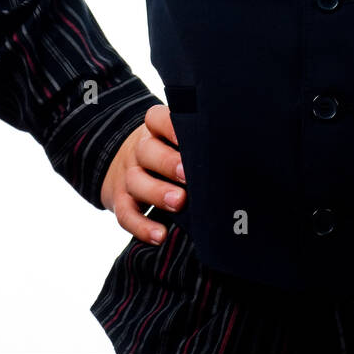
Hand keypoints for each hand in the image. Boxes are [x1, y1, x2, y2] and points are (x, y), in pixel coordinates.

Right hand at [99, 103, 186, 243]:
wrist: (122, 163)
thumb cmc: (164, 152)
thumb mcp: (173, 139)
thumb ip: (195, 144)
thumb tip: (232, 154)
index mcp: (154, 130)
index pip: (156, 119)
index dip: (170, 126)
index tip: (190, 137)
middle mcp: (139, 150)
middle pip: (147, 151)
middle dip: (167, 163)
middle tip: (187, 175)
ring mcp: (128, 176)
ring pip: (136, 181)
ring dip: (157, 193)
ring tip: (178, 203)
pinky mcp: (120, 201)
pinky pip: (126, 214)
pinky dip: (142, 226)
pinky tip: (160, 235)